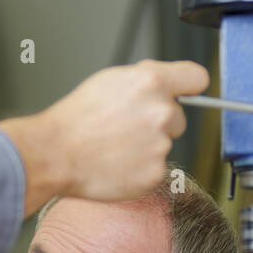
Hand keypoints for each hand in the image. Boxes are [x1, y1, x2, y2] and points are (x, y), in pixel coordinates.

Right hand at [0, 59, 209, 215]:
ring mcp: (160, 146)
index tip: (184, 93)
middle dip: (158, 123)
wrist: (56, 154)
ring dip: (146, 147)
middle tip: (126, 128)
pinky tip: (116, 164)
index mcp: (152, 82)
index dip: (188, 86)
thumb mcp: (110, 81)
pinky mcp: (154, 174)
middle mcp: (162, 113)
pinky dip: (139, 170)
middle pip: (178, 118)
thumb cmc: (76, 118)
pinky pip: (154, 169)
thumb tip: (164, 85)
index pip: (196, 78)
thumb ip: (145, 81)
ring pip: (163, 145)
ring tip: (114, 147)